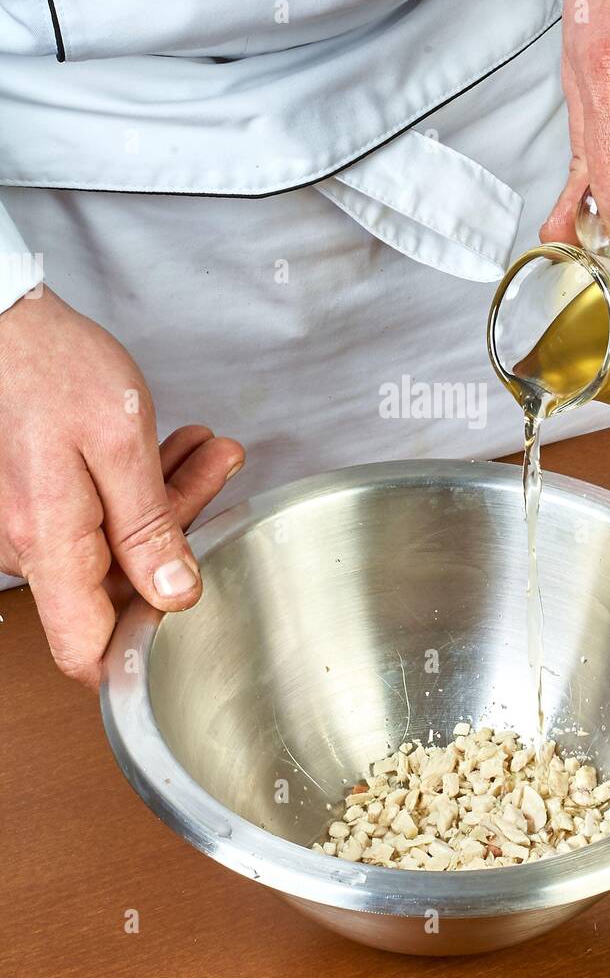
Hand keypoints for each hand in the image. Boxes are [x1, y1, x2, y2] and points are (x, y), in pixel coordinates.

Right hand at [0, 287, 243, 686]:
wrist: (1, 320)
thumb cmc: (50, 366)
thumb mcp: (120, 442)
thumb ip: (150, 527)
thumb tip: (176, 595)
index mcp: (50, 545)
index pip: (84, 650)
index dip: (135, 658)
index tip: (187, 636)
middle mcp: (30, 546)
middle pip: (115, 587)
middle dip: (179, 539)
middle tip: (220, 475)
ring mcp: (29, 525)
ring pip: (112, 542)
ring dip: (165, 502)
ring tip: (208, 452)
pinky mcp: (35, 501)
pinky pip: (92, 514)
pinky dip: (134, 488)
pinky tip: (173, 451)